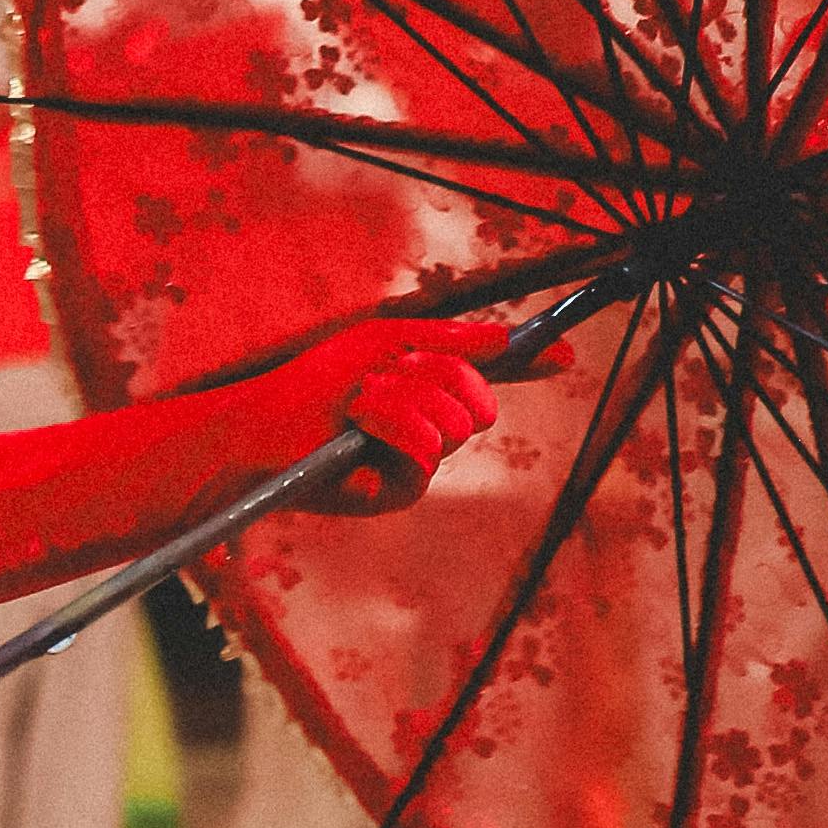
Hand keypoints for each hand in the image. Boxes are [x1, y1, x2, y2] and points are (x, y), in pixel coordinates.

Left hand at [251, 314, 516, 508]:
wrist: (266, 426)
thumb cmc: (315, 383)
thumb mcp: (384, 341)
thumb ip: (448, 340)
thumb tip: (505, 339)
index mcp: (428, 387)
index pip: (490, 375)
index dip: (527, 364)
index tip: (561, 356)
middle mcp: (431, 425)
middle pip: (481, 398)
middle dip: (439, 375)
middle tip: (389, 374)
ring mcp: (420, 461)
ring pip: (456, 422)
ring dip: (403, 398)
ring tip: (360, 402)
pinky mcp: (403, 489)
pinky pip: (428, 450)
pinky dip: (392, 425)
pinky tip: (359, 428)